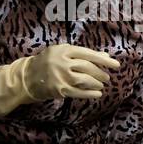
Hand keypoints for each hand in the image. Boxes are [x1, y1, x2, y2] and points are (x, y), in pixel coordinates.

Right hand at [0, 43, 119, 120]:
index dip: (104, 60)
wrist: (26, 76)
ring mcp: (60, 76)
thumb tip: (105, 56)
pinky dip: (91, 93)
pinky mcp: (59, 89)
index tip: (116, 64)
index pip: (88, 53)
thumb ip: (82, 54)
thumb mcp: (62, 53)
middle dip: (101, 73)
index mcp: (63, 50)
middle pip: (88, 67)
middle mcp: (62, 62)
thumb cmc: (48, 62)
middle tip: (107, 77)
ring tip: (102, 84)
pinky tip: (98, 94)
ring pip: (85, 80)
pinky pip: (79, 92)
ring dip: (97, 83)